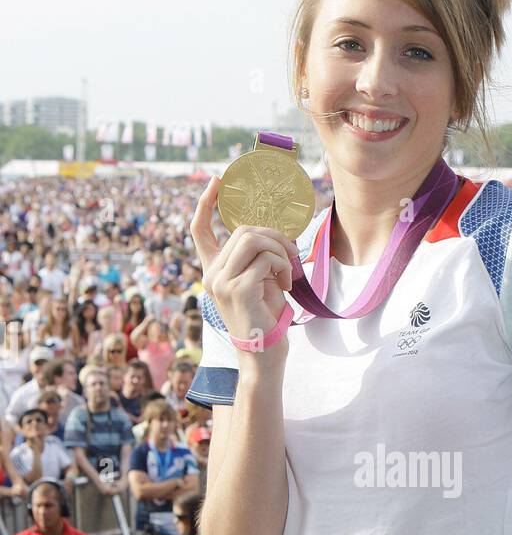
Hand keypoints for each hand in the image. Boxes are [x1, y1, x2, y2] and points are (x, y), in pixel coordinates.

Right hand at [189, 176, 296, 348]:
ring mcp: (221, 281)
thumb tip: (274, 231)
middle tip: (290, 254)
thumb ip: (257, 257)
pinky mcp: (237, 289)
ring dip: (280, 250)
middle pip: (242, 230)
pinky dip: (282, 267)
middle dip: (273, 236)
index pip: (199, 230)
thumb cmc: (265, 316)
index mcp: (213, 269)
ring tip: (288, 271)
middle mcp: (211, 274)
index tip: (215, 182)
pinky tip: (286, 284)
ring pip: (253, 240)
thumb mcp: (259, 280)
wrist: (264, 352)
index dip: (205, 204)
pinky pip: (265, 260)